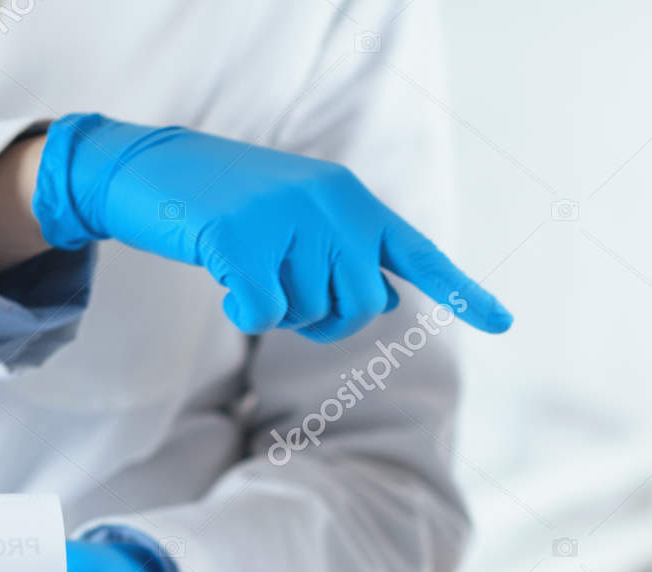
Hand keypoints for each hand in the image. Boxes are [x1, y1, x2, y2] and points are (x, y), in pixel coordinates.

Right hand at [32, 114, 510, 342]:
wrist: (146, 167)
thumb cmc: (230, 206)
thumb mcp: (300, 222)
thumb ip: (348, 256)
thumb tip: (389, 300)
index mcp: (351, 200)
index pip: (418, 253)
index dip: (461, 293)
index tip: (505, 324)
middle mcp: (331, 204)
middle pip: (358, 308)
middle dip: (323, 318)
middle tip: (282, 285)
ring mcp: (286, 217)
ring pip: (309, 314)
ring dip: (279, 311)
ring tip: (249, 264)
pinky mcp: (240, 238)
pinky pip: (264, 314)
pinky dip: (244, 310)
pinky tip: (224, 277)